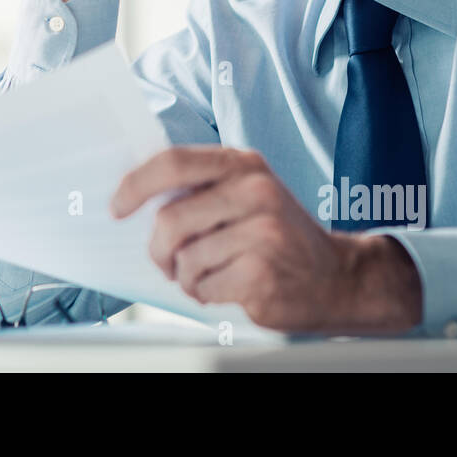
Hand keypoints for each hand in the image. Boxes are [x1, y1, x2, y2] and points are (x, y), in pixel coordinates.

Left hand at [110, 146, 422, 333]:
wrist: (338, 277)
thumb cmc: (280, 236)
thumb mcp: (248, 194)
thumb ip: (202, 187)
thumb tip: (137, 195)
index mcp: (243, 164)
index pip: (173, 163)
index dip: (135, 185)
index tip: (118, 206)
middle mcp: (254, 191)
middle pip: (170, 219)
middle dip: (158, 248)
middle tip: (165, 261)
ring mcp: (262, 231)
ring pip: (185, 259)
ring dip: (187, 276)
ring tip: (209, 275)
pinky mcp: (261, 272)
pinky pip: (204, 286)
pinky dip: (206, 293)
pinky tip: (229, 287)